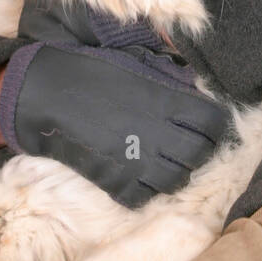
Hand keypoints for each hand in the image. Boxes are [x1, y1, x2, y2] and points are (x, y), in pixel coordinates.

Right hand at [0, 0, 232, 207]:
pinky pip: (145, 197)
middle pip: (200, 153)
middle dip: (199, 149)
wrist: (46, 95)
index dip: (215, 124)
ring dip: (176, 172)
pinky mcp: (115, 181)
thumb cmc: (90, 72)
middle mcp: (156, 133)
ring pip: (177, 180)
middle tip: (188, 143)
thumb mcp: (135, 63)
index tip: (208, 122)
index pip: (213, 122)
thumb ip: (168, 76)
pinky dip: (147, 190)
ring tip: (165, 161)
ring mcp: (136, 161)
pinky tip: (140, 175)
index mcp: (164, 100)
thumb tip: (193, 84)